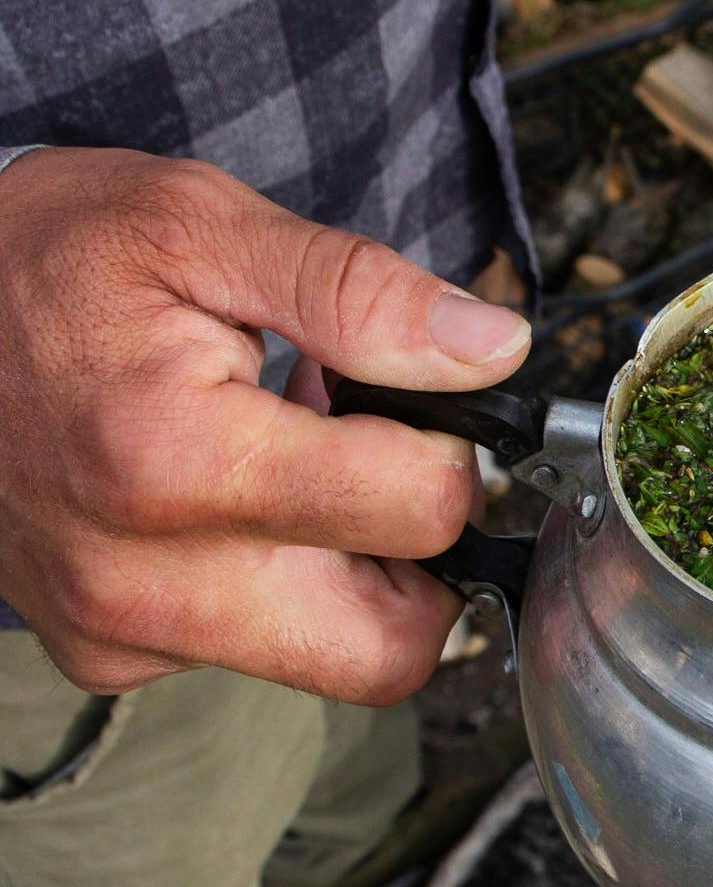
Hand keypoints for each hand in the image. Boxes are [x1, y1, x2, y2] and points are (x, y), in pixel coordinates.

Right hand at [0, 150, 529, 701]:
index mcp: (176, 459)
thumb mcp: (200, 223)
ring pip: (328, 663)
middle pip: (391, 649)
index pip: (418, 512)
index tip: (414, 395)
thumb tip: (493, 348)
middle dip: (423, 558)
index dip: (451, 445)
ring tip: (290, 459)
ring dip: (350, 574)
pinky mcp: (104, 656)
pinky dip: (273, 585)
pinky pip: (246, 654)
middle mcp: (142, 579)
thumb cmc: (45, 254)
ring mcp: (117, 631)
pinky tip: (225, 495)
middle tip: (386, 458)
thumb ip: (359, 291)